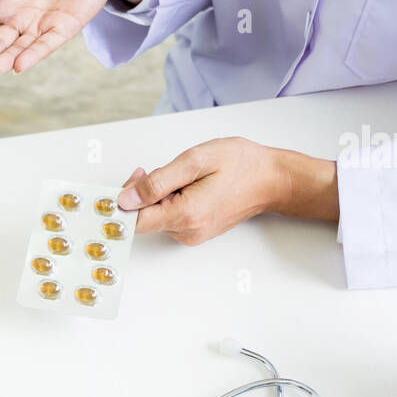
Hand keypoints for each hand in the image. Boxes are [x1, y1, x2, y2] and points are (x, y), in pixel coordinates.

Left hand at [117, 138, 338, 244]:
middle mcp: (186, 232)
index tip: (126, 182)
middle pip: (143, 218)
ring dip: (156, 195)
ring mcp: (192, 234)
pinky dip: (169, 200)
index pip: (133, 221)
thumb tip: (125, 199)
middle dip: (140, 193)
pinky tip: (185, 186)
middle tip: (154, 170)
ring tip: (181, 176)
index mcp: (184, 215)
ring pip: (155, 216)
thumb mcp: (195, 161)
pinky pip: (169, 217)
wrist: (273, 179)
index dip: (123, 200)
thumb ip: (157, 182)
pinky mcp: (195, 231)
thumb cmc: (241, 165)